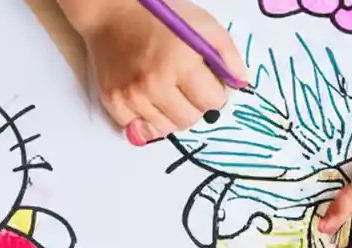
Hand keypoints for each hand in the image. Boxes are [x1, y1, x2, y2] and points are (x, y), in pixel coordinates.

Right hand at [62, 0, 247, 144]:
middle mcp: (155, 83)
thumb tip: (240, 83)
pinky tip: (150, 100)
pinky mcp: (113, 101)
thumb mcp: (202, 24)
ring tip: (168, 92)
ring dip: (172, 114)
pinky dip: (148, 120)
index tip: (207, 82)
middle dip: (195, 106)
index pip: (213, 102)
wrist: (111, 12)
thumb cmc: (161, 16)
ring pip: (167, 129)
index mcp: (181, 62)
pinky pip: (140, 129)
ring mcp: (132, 95)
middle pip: (191, 119)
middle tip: (187, 87)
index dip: (215, 92)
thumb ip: (227, 55)